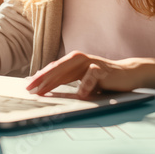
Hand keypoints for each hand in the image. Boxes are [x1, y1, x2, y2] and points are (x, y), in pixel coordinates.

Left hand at [25, 51, 153, 98]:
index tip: (27, 87)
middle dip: (42, 78)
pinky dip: (86, 84)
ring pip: (70, 68)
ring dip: (55, 78)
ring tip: (44, 88)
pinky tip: (81, 94)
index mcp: (73, 62)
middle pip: (57, 67)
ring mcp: (91, 63)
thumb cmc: (102, 79)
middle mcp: (79, 59)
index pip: (53, 70)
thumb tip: (44, 87)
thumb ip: (66, 81)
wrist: (127, 75)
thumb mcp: (81, 80)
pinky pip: (92, 76)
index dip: (40, 78)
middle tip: (29, 88)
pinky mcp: (103, 70)